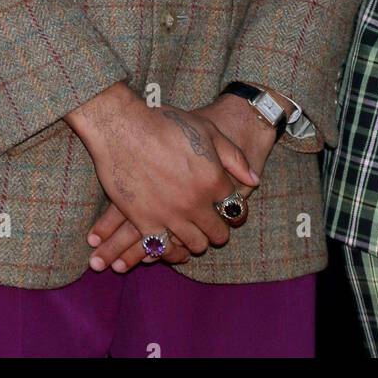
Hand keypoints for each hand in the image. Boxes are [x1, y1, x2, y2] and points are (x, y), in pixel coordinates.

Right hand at [66, 82, 259, 264]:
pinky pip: (163, 249)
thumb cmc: (166, 124)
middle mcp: (195, 203)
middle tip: (213, 226)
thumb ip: (234, 157)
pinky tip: (173, 248)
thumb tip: (254, 179)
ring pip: (194, 244)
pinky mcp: (145, 222)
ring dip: (197, 242)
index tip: (229, 211)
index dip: (234, 211)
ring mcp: (170, 215)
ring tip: (194, 236)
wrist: (124, 129)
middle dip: (218, 231)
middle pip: (217, 232)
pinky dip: (171, 252)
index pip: (234, 209)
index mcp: (213, 181)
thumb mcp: (207, 131)